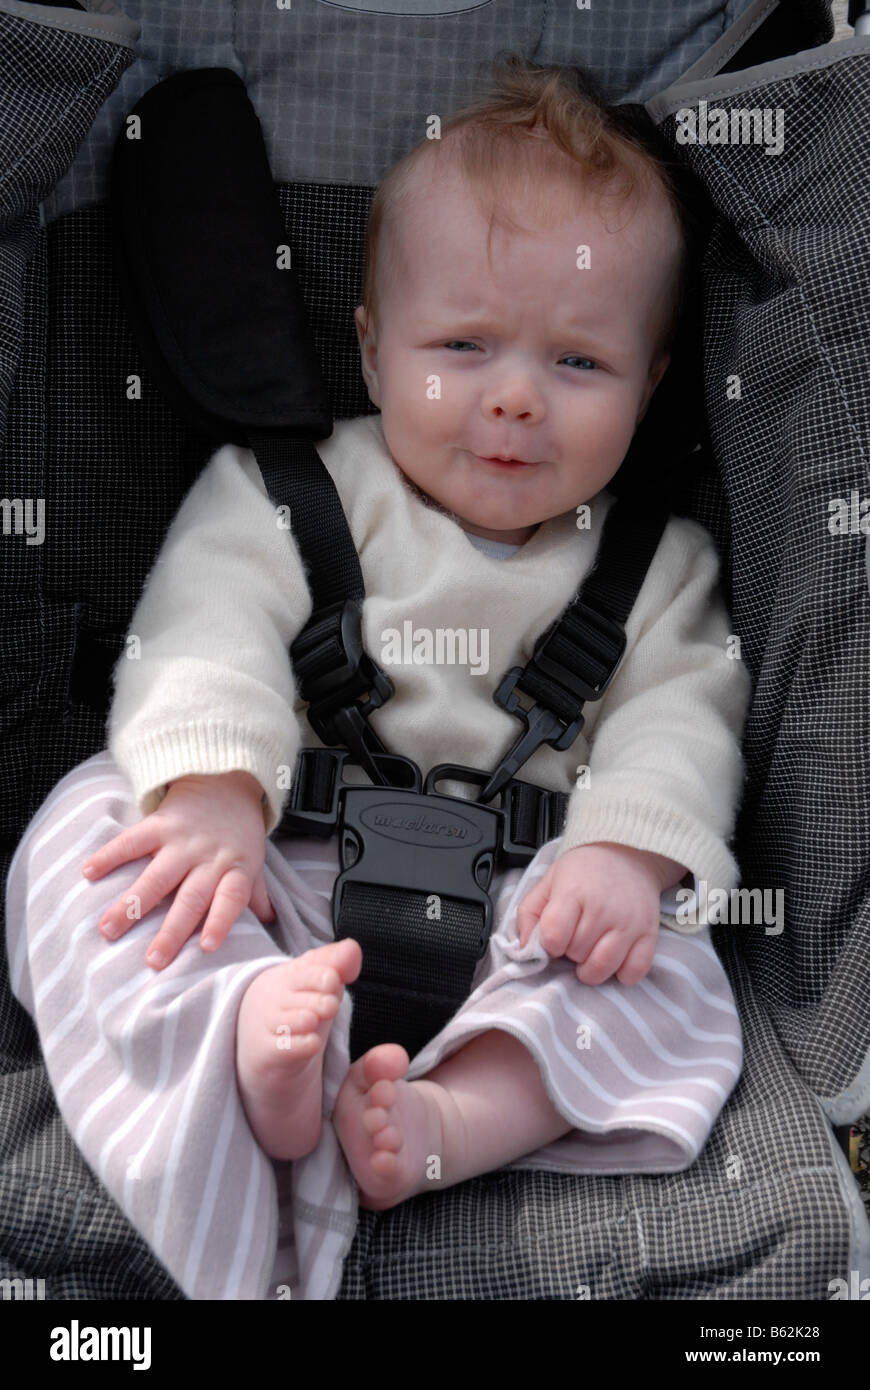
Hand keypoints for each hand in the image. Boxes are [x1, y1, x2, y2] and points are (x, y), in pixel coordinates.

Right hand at [81, 770, 274, 969]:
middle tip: (152, 960)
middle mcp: (209, 859)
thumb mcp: (254, 860)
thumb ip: (256, 892)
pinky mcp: (160, 823)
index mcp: (235, 870)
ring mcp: (183, 841)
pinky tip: (89, 872)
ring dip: (132, 905)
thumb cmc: (239, 832)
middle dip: (171, 931)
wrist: (225, 780)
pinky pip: (133, 840)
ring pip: (157, 877)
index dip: (220, 922)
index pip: (231, 899)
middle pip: (191, 898)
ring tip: (107, 930)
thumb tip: (270, 923)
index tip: (205, 947)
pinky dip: (110, 855)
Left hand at [515, 842, 672, 985]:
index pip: (554, 936)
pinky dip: (622, 974)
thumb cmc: (582, 872)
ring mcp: (629, 923)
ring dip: (590, 967)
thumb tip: (526, 949)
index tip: (554, 937)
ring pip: (602, 968)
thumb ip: (529, 914)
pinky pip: (634, 973)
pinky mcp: (649, 934)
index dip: (549, 944)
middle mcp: (604, 908)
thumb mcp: (548, 882)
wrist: (627, 855)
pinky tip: (614, 958)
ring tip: (590, 950)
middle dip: (570, 951)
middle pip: (576, 953)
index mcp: (574, 892)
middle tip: (575, 935)